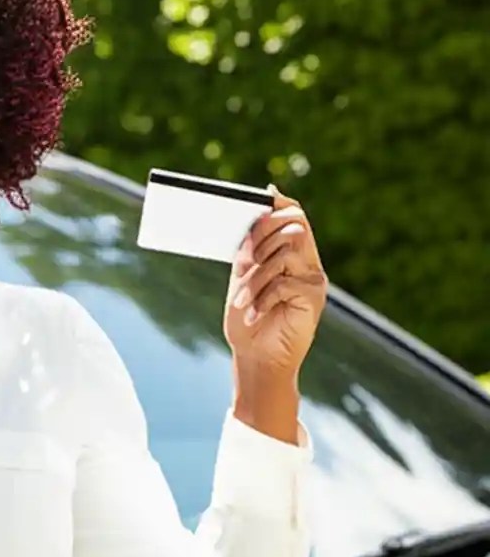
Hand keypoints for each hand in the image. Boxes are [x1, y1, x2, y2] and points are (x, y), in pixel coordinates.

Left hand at [224, 185, 328, 376]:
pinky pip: (285, 282)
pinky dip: (262, 297)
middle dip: (262, 236)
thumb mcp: (242, 278)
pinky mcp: (315, 298)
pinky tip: (253, 313)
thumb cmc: (247, 319)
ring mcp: (314, 279)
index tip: (263, 197)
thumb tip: (252, 216)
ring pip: (284, 253)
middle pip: (293, 225)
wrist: (256, 359)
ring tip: (241, 301)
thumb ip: (248, 249)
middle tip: (243, 261)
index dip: (281, 203)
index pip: (295, 216)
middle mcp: (307, 263)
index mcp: (291, 255)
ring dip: (255, 277)